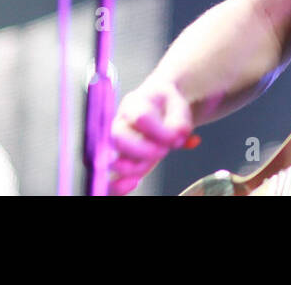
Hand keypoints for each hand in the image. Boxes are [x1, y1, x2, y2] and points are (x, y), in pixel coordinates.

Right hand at [108, 78, 197, 194]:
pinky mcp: (121, 162)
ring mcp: (118, 145)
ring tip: (153, 162)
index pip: (141, 117)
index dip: (160, 132)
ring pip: (113, 160)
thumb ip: (180, 119)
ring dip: (135, 167)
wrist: (161, 107)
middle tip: (164, 151)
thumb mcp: (178, 104)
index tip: (176, 138)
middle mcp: (120, 123)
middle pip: (118, 139)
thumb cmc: (167, 105)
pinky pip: (110, 179)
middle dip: (143, 150)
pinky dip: (118, 186)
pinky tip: (134, 183)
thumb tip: (178, 135)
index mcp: (135, 104)